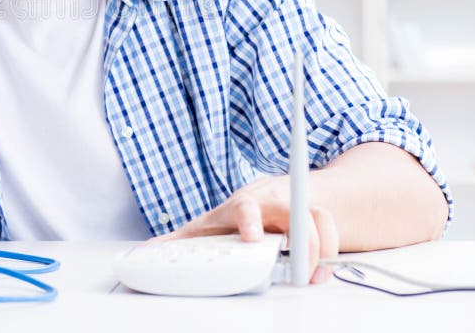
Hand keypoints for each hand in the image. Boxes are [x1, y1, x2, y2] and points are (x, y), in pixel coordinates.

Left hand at [154, 175, 338, 284]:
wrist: (266, 197)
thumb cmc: (230, 217)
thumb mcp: (201, 228)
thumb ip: (174, 241)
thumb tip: (141, 251)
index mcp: (240, 206)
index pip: (244, 207)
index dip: (249, 221)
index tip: (252, 238)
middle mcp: (270, 202)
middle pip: (292, 210)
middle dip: (302, 241)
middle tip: (302, 270)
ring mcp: (295, 207)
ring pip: (318, 217)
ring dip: (322, 247)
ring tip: (312, 276)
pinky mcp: (315, 217)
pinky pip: (331, 226)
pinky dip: (332, 250)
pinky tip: (322, 271)